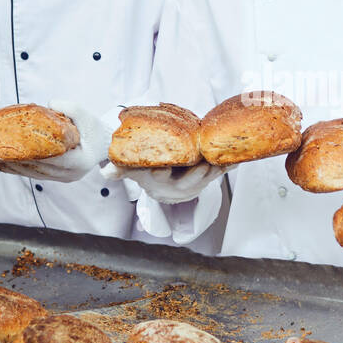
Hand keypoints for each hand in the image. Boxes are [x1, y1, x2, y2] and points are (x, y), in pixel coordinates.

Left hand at [0, 99, 113, 183]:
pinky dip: (21, 170)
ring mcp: (65, 178)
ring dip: (17, 167)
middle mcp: (72, 174)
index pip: (55, 159)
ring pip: (36, 174)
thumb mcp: (85, 113)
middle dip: (20, 161)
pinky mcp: (58, 178)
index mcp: (81, 161)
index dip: (35, 154)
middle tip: (0, 152)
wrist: (102, 143)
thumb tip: (49, 103)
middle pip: (42, 169)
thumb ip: (69, 107)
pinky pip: (37, 175)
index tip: (17, 147)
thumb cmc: (93, 128)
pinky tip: (5, 165)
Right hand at [101, 160, 231, 204]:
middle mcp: (178, 187)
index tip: (163, 166)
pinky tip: (238, 159)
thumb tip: (104, 172)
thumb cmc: (147, 173)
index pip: (159, 176)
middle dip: (197, 169)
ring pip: (207, 176)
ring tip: (225, 155)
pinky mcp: (206, 181)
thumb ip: (120, 170)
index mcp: (159, 181)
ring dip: (217, 167)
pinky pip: (218, 173)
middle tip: (203, 158)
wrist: (164, 187)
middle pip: (188, 178)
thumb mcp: (133, 172)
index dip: (162, 172)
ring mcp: (194, 185)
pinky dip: (228, 166)